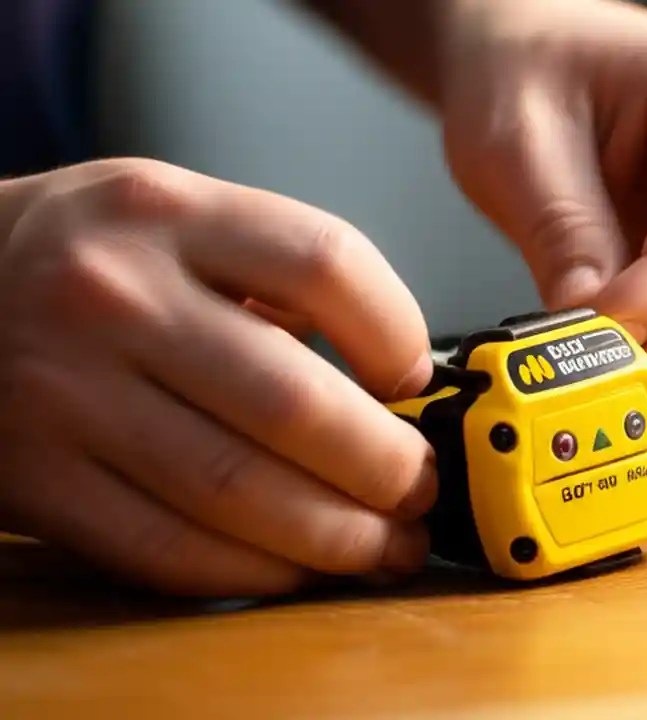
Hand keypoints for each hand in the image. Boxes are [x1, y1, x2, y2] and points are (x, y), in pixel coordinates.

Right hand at [0, 158, 436, 595]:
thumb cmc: (90, 261)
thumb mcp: (174, 220)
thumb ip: (275, 278)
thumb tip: (397, 384)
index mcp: (166, 213)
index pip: (326, 263)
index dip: (398, 334)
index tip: (419, 381)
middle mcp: (112, 296)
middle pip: (296, 403)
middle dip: (388, 467)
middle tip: (425, 492)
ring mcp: (65, 393)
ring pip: (240, 491)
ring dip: (340, 537)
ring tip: (388, 546)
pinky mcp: (35, 481)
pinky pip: (170, 548)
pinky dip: (256, 571)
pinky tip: (301, 569)